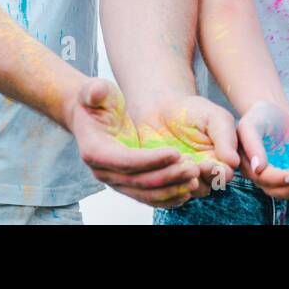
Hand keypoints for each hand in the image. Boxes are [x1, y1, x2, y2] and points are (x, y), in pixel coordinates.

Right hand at [65, 78, 201, 207]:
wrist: (93, 116)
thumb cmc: (97, 101)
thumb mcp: (94, 91)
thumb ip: (95, 91)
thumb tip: (96, 92)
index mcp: (94, 150)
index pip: (125, 161)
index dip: (150, 159)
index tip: (175, 152)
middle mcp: (103, 171)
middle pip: (138, 181)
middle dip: (167, 176)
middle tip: (193, 169)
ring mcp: (115, 180)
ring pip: (144, 193)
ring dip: (171, 189)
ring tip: (194, 181)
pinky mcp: (127, 184)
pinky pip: (147, 196)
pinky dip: (167, 197)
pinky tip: (186, 193)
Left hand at [133, 94, 240, 199]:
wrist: (161, 108)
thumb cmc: (191, 110)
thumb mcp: (214, 117)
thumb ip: (226, 137)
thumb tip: (234, 162)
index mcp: (221, 157)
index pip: (226, 175)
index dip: (218, 173)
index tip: (206, 164)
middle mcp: (205, 170)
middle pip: (209, 185)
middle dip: (202, 179)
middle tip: (194, 166)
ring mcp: (185, 175)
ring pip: (190, 190)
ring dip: (184, 181)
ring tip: (177, 164)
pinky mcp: (166, 177)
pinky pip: (169, 190)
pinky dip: (167, 182)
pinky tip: (163, 166)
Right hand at [236, 100, 288, 201]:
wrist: (276, 112)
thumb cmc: (259, 116)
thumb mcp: (251, 126)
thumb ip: (252, 145)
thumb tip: (257, 168)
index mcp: (249, 166)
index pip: (263, 178)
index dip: (278, 179)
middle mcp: (261, 176)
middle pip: (276, 190)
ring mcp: (277, 177)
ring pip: (288, 193)